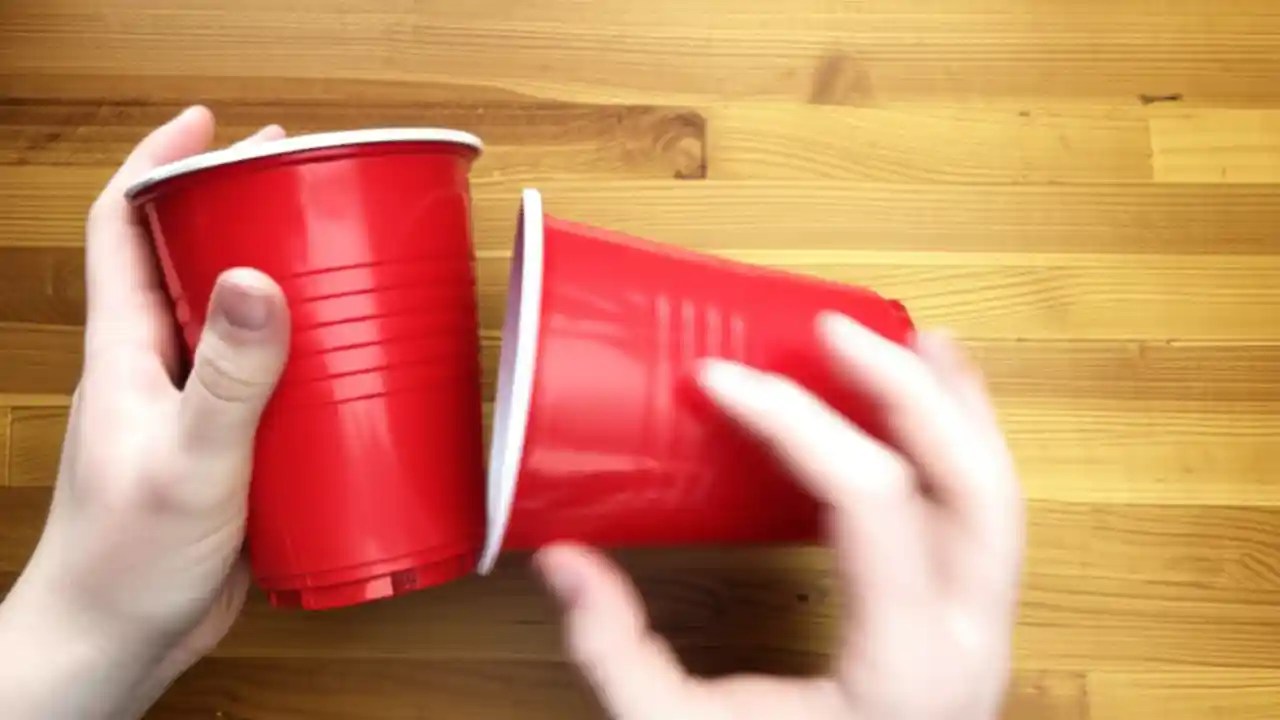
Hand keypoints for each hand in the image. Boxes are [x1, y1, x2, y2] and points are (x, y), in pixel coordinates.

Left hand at [0, 107, 290, 718]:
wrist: (120, 636)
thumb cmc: (125, 557)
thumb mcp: (189, 459)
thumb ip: (228, 376)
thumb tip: (257, 279)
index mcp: (127, 348)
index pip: (123, 228)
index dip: (158, 165)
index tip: (210, 126)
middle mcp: (157, 364)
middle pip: (188, 259)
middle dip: (237, 209)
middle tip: (303, 181)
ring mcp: (194, 403)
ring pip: (234, 319)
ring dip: (281, 282)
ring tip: (342, 260)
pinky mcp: (229, 443)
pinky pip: (265, 377)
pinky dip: (305, 355)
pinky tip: (353, 364)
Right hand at [536, 313, 1023, 718]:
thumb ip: (617, 652)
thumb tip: (561, 560)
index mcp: (901, 664)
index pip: (868, 499)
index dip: (796, 421)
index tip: (723, 380)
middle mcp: (966, 643)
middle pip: (966, 480)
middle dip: (900, 389)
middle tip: (832, 332)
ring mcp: (985, 637)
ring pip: (999, 495)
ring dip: (957, 408)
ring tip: (913, 339)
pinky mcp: (974, 632)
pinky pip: (990, 522)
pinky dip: (968, 450)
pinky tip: (941, 410)